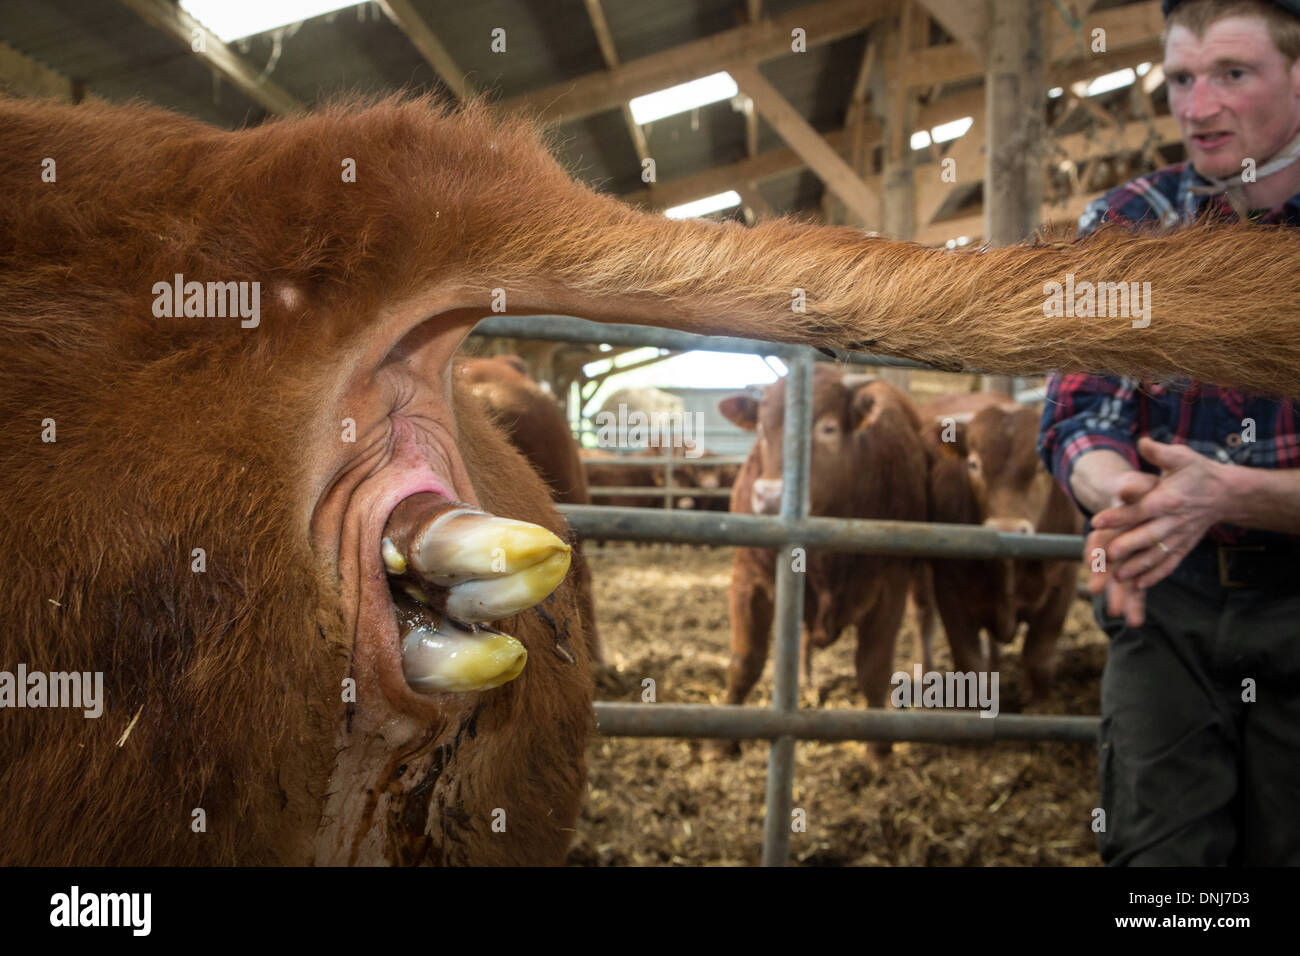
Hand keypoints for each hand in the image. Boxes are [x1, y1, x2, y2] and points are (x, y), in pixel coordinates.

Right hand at [1086, 469, 1157, 626]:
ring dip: (1121, 598)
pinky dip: (1135, 600)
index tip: (1093, 564)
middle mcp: (1113, 543)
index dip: (1096, 552)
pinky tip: (1136, 620)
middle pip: (1106, 564)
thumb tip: (1127, 489)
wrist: (1135, 496)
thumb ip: (1131, 488)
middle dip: (1106, 582)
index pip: (1100, 539)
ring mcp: (1122, 556)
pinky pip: (1134, 584)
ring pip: (1119, 579)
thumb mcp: (1135, 484)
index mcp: (1111, 524)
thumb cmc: (1137, 488)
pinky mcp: (1134, 564)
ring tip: (1129, 621)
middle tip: (1107, 602)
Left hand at [1092, 436, 1229, 594]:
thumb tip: (1143, 442)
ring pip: (1157, 554)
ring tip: (1119, 576)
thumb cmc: (1197, 472)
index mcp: (1168, 498)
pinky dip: (1156, 575)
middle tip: (1106, 555)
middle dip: (1127, 546)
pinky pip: (1170, 563)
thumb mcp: (1181, 457)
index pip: (1140, 509)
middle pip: (1148, 536)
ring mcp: (1180, 536)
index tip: (1096, 521)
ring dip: (1138, 566)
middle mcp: (1174, 520)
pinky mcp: (1184, 546)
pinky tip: (1139, 585)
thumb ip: (1159, 452)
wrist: (1226, 492)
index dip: (1118, 516)